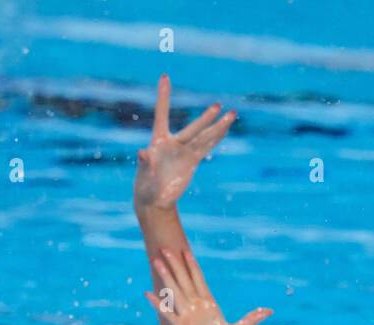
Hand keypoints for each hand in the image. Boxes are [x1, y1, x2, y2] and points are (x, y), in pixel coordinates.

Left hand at [134, 75, 235, 209]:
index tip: (164, 77)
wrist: (154, 199)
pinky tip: (225, 129)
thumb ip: (145, 163)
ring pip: (204, 136)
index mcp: (158, 141)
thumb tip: (142, 152)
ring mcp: (184, 151)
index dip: (163, 96)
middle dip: (206, 118)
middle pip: (193, 128)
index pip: (162, 114)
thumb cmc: (145, 186)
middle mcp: (173, 142)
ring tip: (231, 114)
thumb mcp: (144, 175)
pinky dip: (216, 138)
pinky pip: (206, 147)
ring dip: (218, 127)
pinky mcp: (192, 161)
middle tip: (218, 106)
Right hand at [144, 248, 269, 324]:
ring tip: (156, 261)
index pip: (198, 280)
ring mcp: (185, 316)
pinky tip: (149, 294)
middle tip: (166, 248)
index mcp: (207, 306)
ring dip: (166, 276)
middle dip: (175, 265)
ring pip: (174, 291)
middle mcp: (194, 308)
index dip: (192, 266)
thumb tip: (270, 310)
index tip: (186, 251)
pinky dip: (159, 304)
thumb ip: (251, 319)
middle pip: (183, 281)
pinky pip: (168, 313)